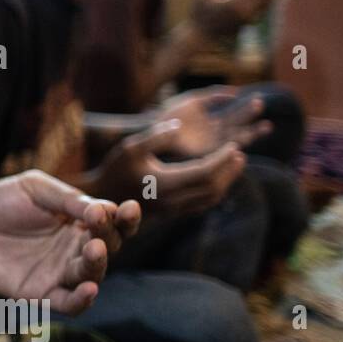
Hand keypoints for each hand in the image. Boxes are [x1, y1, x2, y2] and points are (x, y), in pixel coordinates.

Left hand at [0, 171, 139, 313]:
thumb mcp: (35, 189)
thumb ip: (67, 199)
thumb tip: (103, 210)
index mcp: (79, 222)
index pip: (113, 223)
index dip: (126, 218)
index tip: (129, 208)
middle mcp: (75, 249)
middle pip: (108, 248)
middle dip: (111, 236)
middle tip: (99, 225)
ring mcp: (59, 273)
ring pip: (91, 276)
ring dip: (97, 264)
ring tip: (95, 249)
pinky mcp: (40, 294)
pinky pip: (68, 304)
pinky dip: (82, 300)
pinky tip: (90, 289)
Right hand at [93, 120, 245, 216]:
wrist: (102, 197)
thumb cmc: (114, 169)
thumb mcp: (131, 147)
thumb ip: (156, 136)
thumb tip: (180, 128)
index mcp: (165, 183)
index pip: (206, 172)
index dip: (223, 159)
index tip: (235, 146)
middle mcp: (172, 200)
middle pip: (213, 188)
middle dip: (230, 171)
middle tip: (240, 155)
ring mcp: (173, 210)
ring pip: (210, 199)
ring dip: (226, 182)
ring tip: (234, 166)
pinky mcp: (172, 213)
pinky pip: (202, 204)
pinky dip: (215, 190)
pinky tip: (217, 178)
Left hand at [157, 86, 271, 156]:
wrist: (153, 126)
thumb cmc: (171, 113)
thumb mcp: (195, 100)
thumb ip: (213, 96)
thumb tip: (236, 91)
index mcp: (214, 122)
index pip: (235, 116)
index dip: (247, 110)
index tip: (259, 101)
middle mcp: (215, 134)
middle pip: (239, 130)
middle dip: (253, 127)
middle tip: (268, 123)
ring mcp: (210, 144)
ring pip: (234, 141)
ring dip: (249, 135)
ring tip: (265, 128)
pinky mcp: (203, 153)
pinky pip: (219, 150)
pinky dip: (230, 146)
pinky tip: (241, 141)